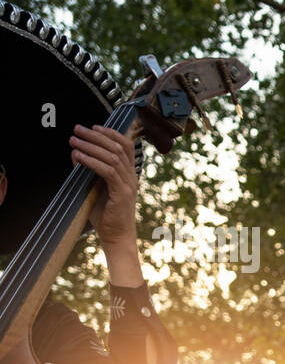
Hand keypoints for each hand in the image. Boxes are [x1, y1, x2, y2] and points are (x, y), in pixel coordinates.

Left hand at [71, 124, 142, 283]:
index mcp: (128, 174)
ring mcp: (128, 185)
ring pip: (112, 157)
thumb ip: (89, 171)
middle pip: (118, 147)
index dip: (111, 133)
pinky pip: (107, 171)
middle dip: (96, 135)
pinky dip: (92, 161)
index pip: (126, 146)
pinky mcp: (122, 194)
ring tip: (73, 140)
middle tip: (77, 129)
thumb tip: (76, 153)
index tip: (93, 126)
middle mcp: (131, 177)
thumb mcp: (95, 188)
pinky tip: (78, 156)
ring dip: (90, 146)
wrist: (116, 237)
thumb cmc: (105, 215)